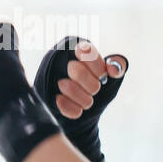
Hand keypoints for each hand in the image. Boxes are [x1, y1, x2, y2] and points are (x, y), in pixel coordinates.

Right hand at [33, 37, 127, 161]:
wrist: (83, 113)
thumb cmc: (96, 86)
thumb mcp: (112, 75)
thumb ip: (118, 65)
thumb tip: (113, 69)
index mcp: (77, 47)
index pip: (86, 51)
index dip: (98, 68)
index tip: (101, 76)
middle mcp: (59, 57)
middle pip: (77, 71)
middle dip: (92, 86)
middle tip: (94, 90)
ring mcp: (50, 76)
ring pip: (69, 88)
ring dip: (85, 100)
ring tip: (87, 100)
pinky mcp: (44, 94)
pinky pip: (61, 104)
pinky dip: (75, 110)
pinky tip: (77, 108)